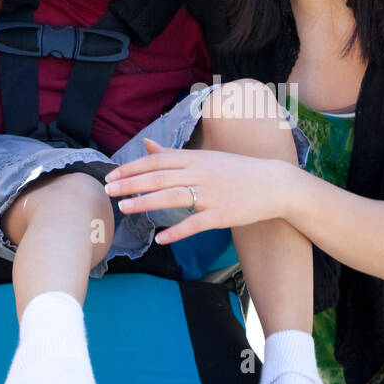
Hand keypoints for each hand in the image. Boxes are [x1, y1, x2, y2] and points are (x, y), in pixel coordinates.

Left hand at [105, 138, 288, 243]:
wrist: (275, 184)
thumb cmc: (237, 170)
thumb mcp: (205, 157)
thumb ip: (174, 154)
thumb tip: (147, 145)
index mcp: (195, 158)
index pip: (156, 161)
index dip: (132, 168)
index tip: (111, 176)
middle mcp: (201, 173)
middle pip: (159, 177)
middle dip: (131, 184)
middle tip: (108, 191)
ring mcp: (213, 194)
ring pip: (173, 197)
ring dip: (146, 203)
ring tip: (125, 209)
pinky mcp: (224, 214)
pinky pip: (197, 224)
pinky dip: (178, 231)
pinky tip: (161, 238)